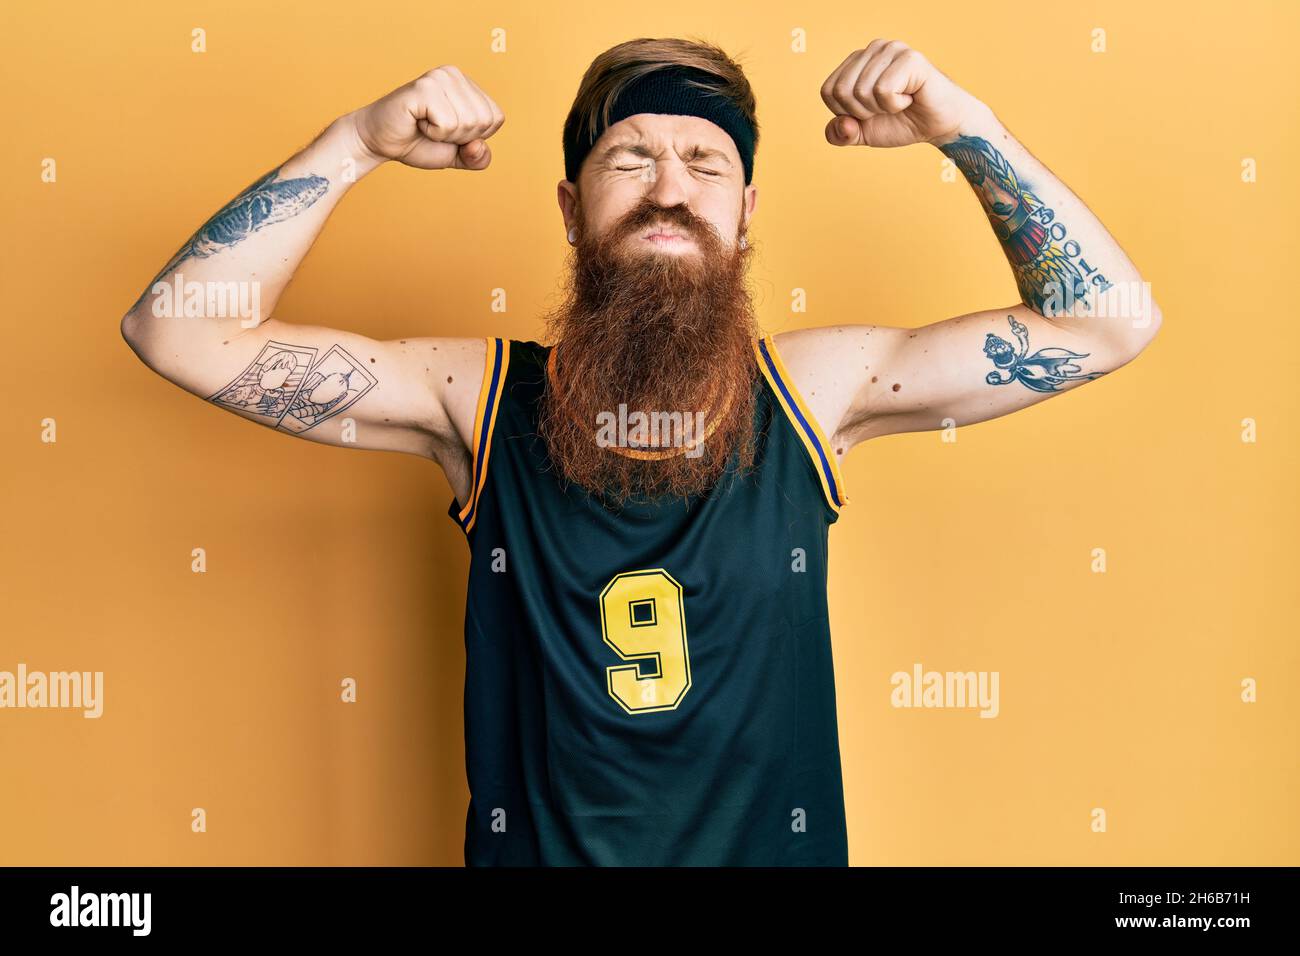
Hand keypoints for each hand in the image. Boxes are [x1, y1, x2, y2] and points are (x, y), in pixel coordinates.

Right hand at [348, 66, 504, 169]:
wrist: (380, 142)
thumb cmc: (418, 143)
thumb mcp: (458, 155)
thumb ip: (478, 157)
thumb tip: (478, 145)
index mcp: (466, 84)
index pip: (496, 118)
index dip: (475, 137)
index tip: (448, 131)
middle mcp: (454, 74)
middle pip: (484, 121)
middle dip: (460, 137)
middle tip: (434, 129)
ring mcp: (439, 77)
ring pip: (468, 123)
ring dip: (445, 135)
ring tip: (425, 124)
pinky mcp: (425, 88)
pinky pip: (448, 124)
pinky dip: (434, 133)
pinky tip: (418, 121)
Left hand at [820, 40, 981, 148]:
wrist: (938, 126)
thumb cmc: (902, 122)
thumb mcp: (862, 133)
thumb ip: (840, 134)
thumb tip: (842, 125)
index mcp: (857, 61)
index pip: (828, 91)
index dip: (845, 113)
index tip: (871, 112)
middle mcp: (872, 49)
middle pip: (841, 91)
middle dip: (862, 112)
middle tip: (887, 108)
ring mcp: (892, 49)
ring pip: (861, 91)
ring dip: (881, 109)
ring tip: (901, 101)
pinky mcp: (909, 58)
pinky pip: (883, 90)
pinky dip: (895, 104)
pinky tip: (910, 97)